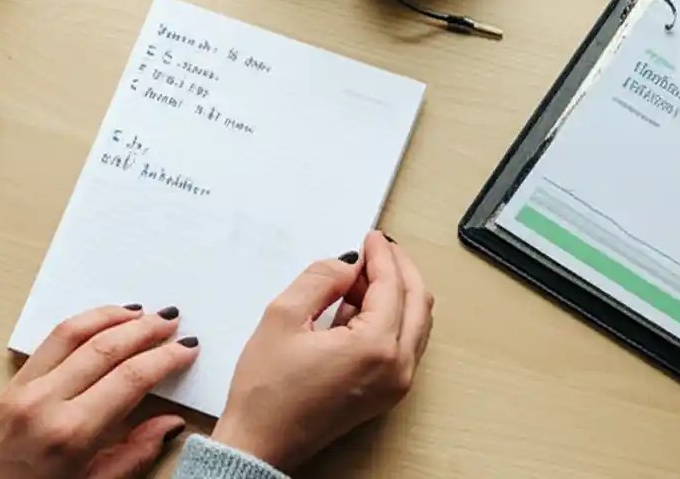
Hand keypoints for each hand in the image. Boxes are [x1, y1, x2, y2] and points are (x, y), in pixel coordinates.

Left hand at [0, 305, 199, 478]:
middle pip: (105, 348)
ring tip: (140, 313)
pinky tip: (97, 323)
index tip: (185, 348)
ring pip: (72, 333)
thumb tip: (170, 424)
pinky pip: (47, 344)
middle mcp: (45, 403)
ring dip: (111, 317)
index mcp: (71, 434)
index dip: (164, 359)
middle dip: (144, 330)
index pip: (130, 379)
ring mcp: (22, 390)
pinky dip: (78, 325)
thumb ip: (133, 455)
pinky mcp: (7, 386)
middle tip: (170, 321)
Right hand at [213, 231, 433, 469]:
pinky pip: (403, 344)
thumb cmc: (266, 392)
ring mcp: (396, 385)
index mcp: (375, 348)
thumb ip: (320, 279)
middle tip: (376, 249)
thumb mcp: (283, 317)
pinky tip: (359, 306)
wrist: (262, 443)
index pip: (392, 285)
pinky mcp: (387, 393)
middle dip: (399, 269)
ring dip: (396, 293)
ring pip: (415, 323)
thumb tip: (347, 263)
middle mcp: (397, 368)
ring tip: (361, 276)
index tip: (370, 237)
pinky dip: (391, 318)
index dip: (381, 255)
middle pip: (417, 302)